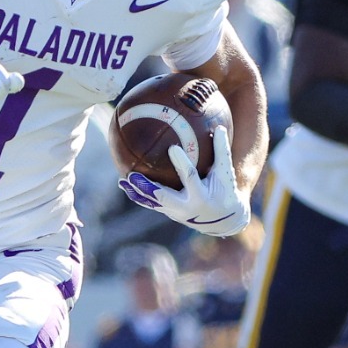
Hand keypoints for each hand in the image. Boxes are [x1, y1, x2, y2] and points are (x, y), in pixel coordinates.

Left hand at [117, 123, 251, 236]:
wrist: (223, 221)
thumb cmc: (225, 191)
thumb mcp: (225, 173)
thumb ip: (221, 151)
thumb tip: (219, 126)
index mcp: (201, 196)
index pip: (189, 177)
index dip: (181, 163)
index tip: (172, 148)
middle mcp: (185, 207)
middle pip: (162, 197)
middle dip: (147, 187)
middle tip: (133, 175)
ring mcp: (175, 212)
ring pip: (152, 203)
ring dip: (136, 193)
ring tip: (122, 182)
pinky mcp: (169, 213)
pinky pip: (151, 204)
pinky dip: (138, 195)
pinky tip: (126, 185)